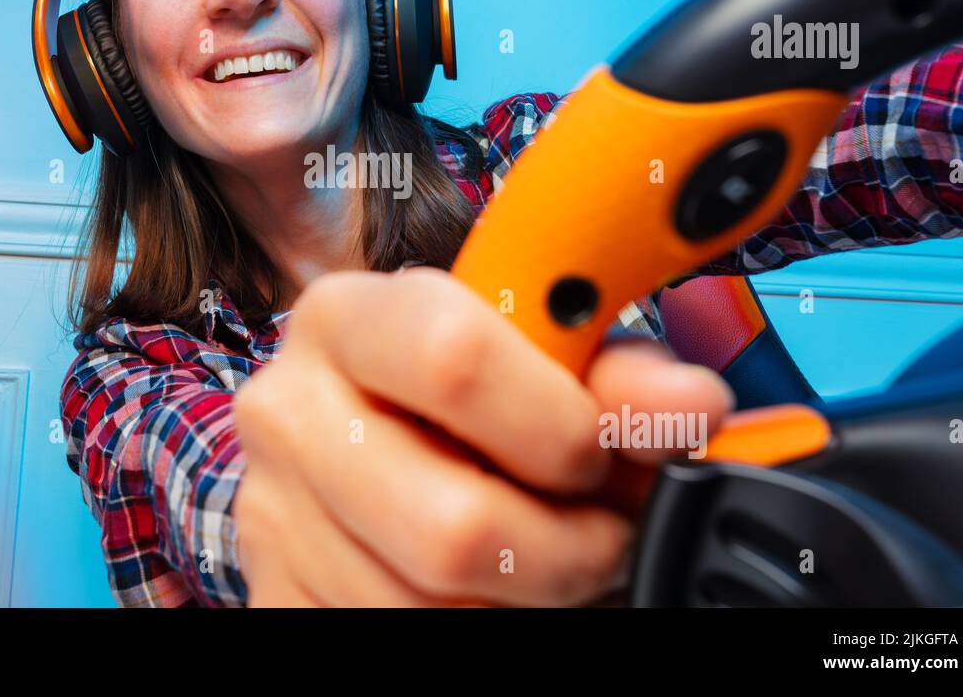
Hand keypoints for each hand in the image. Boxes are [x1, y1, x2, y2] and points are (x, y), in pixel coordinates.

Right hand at [231, 266, 732, 605]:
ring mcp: (271, 513)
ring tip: (547, 554)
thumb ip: (616, 375)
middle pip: (456, 526)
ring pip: (435, 609)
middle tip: (598, 531)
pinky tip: (489, 589)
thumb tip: (692, 405)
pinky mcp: (275, 594)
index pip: (454, 359)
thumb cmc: (464, 393)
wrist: (367, 436)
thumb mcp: (537, 359)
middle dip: (567, 551)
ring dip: (529, 600)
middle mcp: (288, 411)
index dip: (559, 425)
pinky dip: (475, 626)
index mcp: (347, 318)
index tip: (602, 449)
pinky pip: (397, 643)